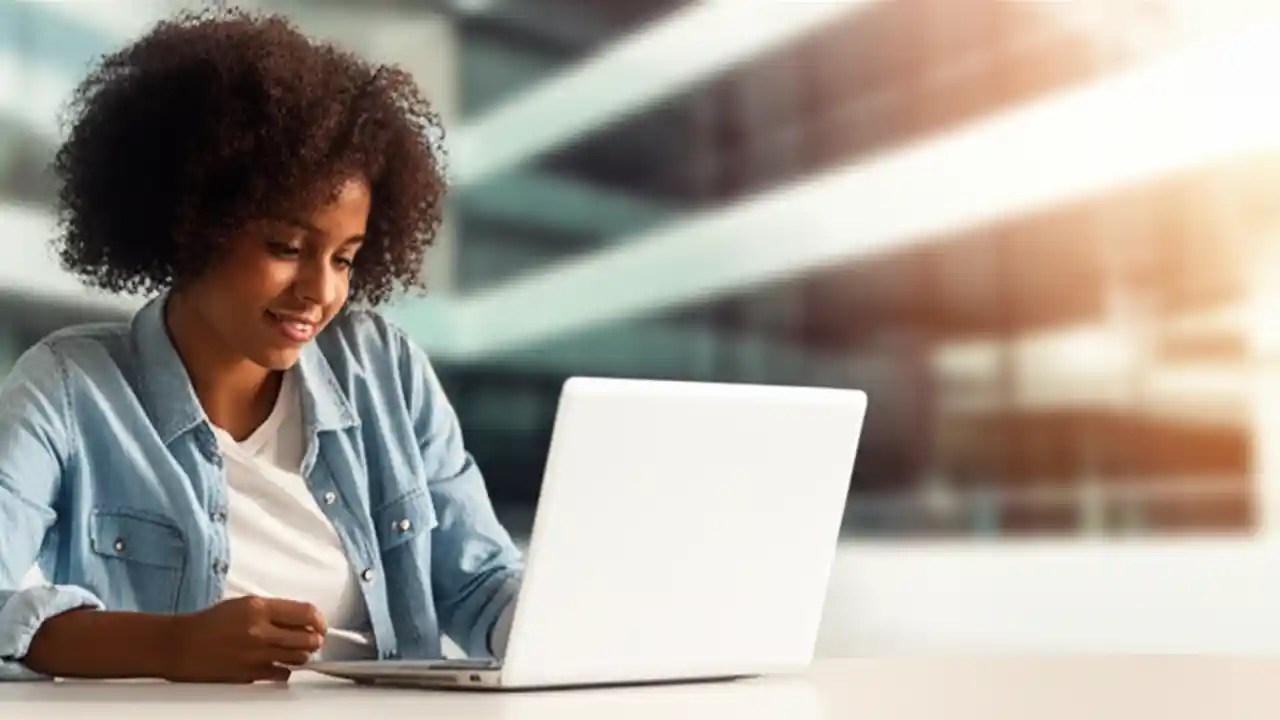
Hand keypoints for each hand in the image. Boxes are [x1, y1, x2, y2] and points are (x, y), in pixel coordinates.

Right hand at [166, 596, 326, 682]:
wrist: (180, 645)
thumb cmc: (210, 623)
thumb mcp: (244, 604)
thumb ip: (274, 611)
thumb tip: (302, 619)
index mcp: (259, 608)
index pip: (306, 612)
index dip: (320, 620)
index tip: (321, 624)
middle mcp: (261, 630)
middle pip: (308, 638)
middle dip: (315, 639)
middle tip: (312, 639)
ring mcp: (256, 654)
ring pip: (299, 657)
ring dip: (301, 655)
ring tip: (293, 651)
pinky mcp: (250, 674)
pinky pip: (282, 674)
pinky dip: (284, 670)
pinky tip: (276, 664)